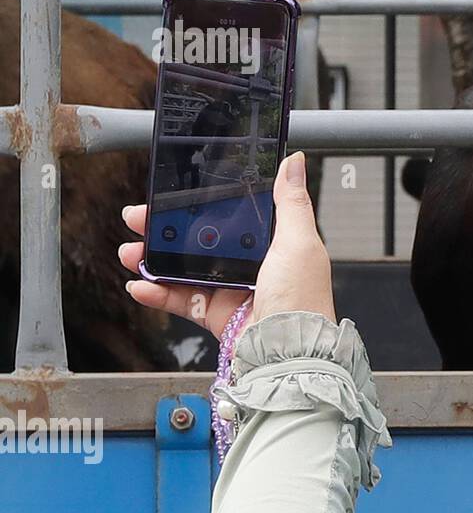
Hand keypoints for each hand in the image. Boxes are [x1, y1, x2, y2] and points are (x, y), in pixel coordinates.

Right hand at [119, 152, 334, 335]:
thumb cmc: (302, 298)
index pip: (230, 217)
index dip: (201, 205)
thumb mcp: (300, 242)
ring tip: (131, 252)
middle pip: (200, 240)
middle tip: (139, 219)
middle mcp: (251, 265)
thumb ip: (291, 202)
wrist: (288, 350)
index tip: (174, 194)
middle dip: (165, 229)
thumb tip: (295, 162)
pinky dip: (157, 292)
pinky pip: (180, 299)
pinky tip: (139, 284)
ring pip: (184, 268)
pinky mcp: (216, 314)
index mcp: (271, 243)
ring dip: (154, 259)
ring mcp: (230, 290)